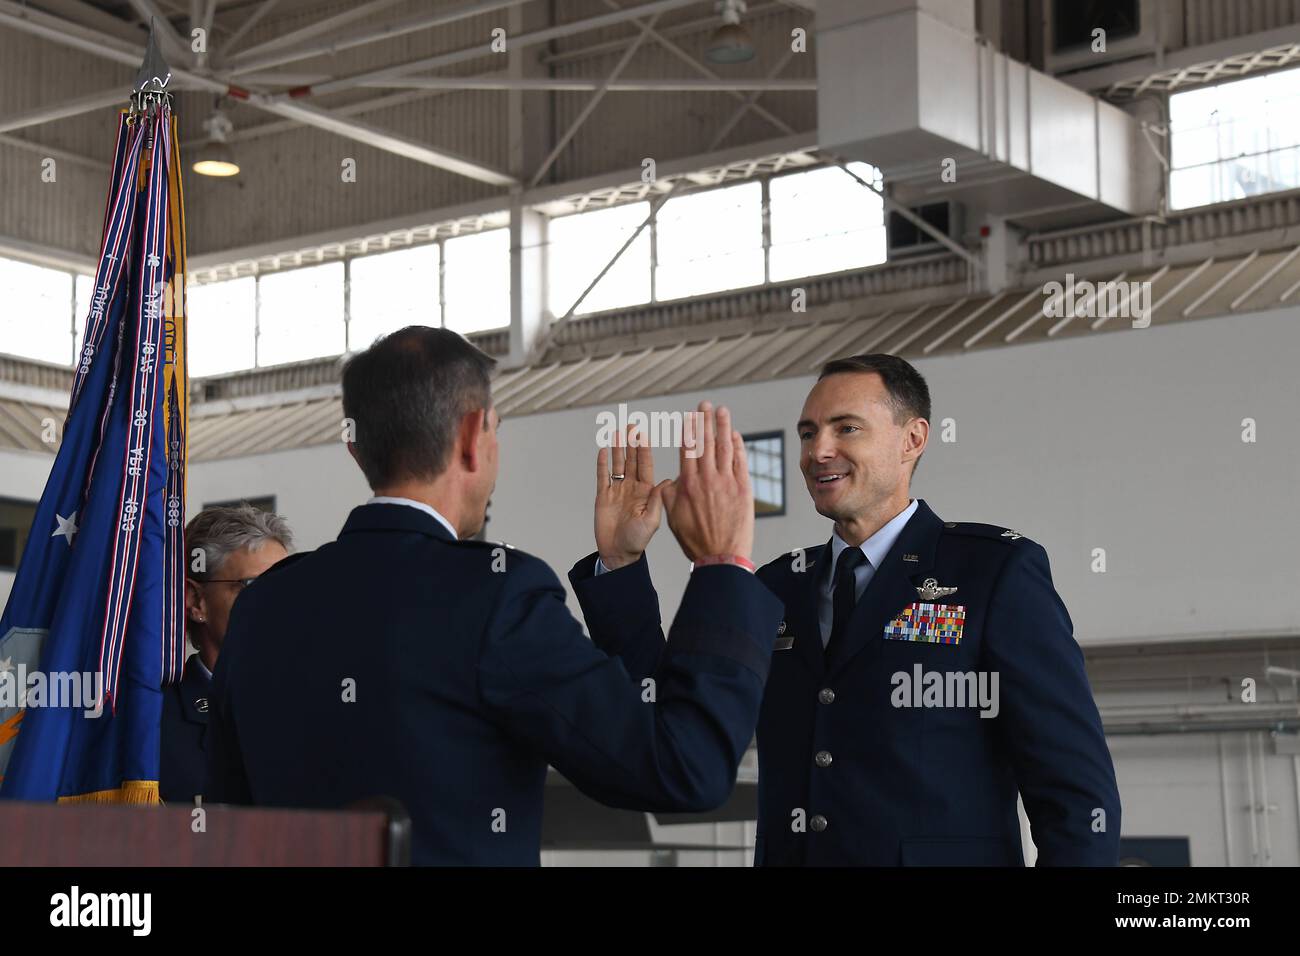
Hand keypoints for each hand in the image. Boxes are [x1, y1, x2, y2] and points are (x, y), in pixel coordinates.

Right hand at [595, 426, 669, 569]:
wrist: (618, 553)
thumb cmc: (637, 541)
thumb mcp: (651, 520)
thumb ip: (657, 500)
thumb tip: (666, 480)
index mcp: (646, 491)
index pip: (645, 464)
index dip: (643, 449)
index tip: (643, 434)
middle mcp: (632, 487)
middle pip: (631, 460)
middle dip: (631, 443)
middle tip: (631, 426)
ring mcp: (617, 490)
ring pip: (617, 464)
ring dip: (617, 448)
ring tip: (617, 432)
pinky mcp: (603, 496)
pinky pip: (602, 476)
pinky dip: (602, 463)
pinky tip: (603, 450)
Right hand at [661, 402, 753, 563]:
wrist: (721, 556)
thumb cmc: (696, 540)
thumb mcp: (673, 518)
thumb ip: (669, 495)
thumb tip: (669, 480)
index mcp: (688, 483)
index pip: (688, 449)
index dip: (689, 430)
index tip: (689, 416)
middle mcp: (707, 478)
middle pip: (706, 442)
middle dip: (705, 420)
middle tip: (705, 404)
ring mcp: (727, 481)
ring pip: (724, 447)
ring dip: (722, 426)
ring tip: (721, 411)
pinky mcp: (744, 488)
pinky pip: (741, 461)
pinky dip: (738, 446)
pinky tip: (735, 435)